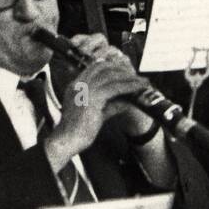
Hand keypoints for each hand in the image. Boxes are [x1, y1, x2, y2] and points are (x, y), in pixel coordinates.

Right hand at [45, 34, 148, 162]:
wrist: (66, 141)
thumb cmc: (77, 132)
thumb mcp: (95, 114)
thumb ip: (109, 106)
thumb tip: (124, 103)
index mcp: (75, 86)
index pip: (94, 68)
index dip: (111, 67)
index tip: (124, 71)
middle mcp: (79, 85)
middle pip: (103, 67)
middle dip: (121, 69)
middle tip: (135, 74)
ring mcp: (85, 90)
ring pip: (111, 76)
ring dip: (128, 77)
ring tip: (142, 81)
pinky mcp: (92, 98)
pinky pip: (115, 88)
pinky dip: (129, 86)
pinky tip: (138, 88)